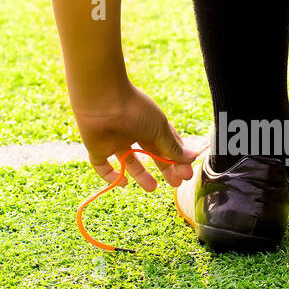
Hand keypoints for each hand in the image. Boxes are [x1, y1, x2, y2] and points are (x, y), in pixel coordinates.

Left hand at [73, 83, 199, 189]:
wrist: (102, 100)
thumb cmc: (135, 109)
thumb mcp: (159, 129)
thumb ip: (173, 147)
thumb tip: (191, 158)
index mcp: (151, 124)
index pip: (167, 144)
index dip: (178, 158)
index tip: (186, 173)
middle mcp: (134, 132)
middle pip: (151, 154)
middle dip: (164, 168)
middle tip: (175, 183)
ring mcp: (115, 140)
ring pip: (129, 161)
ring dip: (141, 175)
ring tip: (152, 188)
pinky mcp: (98, 148)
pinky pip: (103, 165)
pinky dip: (112, 175)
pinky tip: (124, 182)